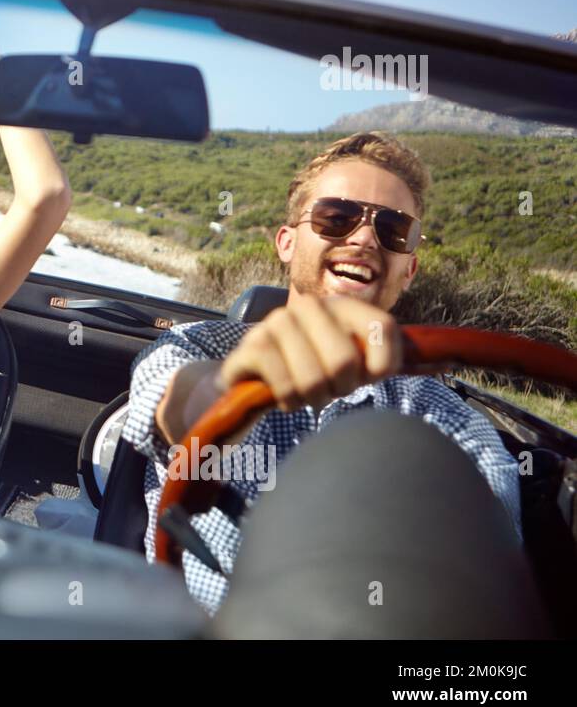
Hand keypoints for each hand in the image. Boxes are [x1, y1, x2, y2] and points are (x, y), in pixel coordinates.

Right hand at [218, 296, 402, 411]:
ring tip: (305, 393)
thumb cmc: (315, 371)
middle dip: (340, 388)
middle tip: (330, 389)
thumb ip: (392, 357)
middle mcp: (310, 306)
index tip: (370, 378)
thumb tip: (453, 359)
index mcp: (343, 305)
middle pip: (346, 360)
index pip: (384, 327)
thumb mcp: (356, 362)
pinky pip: (285, 384)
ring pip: (314, 377)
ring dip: (313, 398)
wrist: (256, 380)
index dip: (382, 364)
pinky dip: (289, 401)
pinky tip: (285, 396)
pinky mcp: (252, 345)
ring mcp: (277, 322)